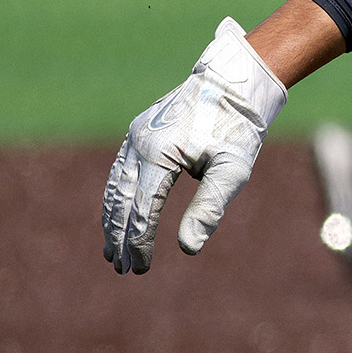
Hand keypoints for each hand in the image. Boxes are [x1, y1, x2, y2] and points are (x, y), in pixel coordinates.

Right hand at [102, 18, 286, 273]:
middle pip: (122, 201)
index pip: (142, 209)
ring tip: (113, 251)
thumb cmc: (239, 129)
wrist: (235, 84)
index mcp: (159, 154)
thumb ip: (209, 208)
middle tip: (123, 268)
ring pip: (116, 187)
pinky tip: (118, 216)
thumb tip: (188, 248)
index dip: (140, 241)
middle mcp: (139, 144)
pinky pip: (121, 171)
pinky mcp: (139, 132)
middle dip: (120, 237)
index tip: (141, 268)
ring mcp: (135, 136)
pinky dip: (117, 197)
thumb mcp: (232, 170)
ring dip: (112, 221)